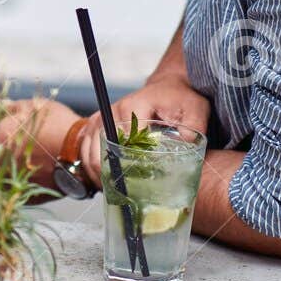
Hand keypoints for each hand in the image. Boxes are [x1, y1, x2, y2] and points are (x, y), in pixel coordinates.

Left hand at [0, 97, 82, 184]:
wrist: (81, 155)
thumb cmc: (56, 126)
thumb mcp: (32, 106)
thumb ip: (10, 107)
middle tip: (7, 140)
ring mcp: (9, 180)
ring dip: (3, 162)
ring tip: (23, 154)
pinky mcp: (22, 194)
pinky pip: (14, 184)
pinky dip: (19, 176)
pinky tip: (33, 167)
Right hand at [76, 75, 212, 188]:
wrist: (168, 89)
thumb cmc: (180, 100)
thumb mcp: (194, 109)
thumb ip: (193, 126)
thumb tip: (186, 144)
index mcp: (133, 106)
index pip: (124, 139)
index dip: (129, 162)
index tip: (139, 179)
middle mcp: (113, 110)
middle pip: (101, 146)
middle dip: (109, 170)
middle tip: (123, 191)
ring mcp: (102, 116)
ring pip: (89, 148)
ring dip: (97, 170)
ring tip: (112, 189)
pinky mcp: (97, 123)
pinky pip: (85, 146)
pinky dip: (91, 164)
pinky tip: (102, 180)